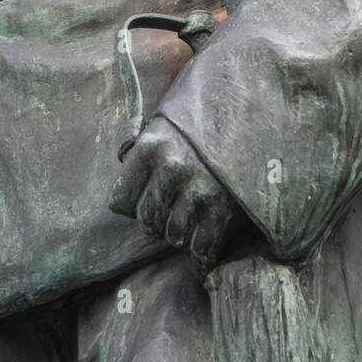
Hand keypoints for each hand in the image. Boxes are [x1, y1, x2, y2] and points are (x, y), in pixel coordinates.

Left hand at [109, 116, 237, 273]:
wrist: (242, 105)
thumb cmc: (197, 119)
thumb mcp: (161, 125)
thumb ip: (142, 158)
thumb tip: (127, 198)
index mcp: (149, 146)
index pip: (119, 201)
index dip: (130, 202)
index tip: (141, 197)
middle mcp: (170, 167)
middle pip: (146, 220)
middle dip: (155, 218)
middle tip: (169, 206)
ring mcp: (197, 187)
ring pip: (172, 235)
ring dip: (178, 231)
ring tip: (188, 217)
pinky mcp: (222, 204)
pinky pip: (201, 245)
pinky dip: (201, 255)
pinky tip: (200, 256)